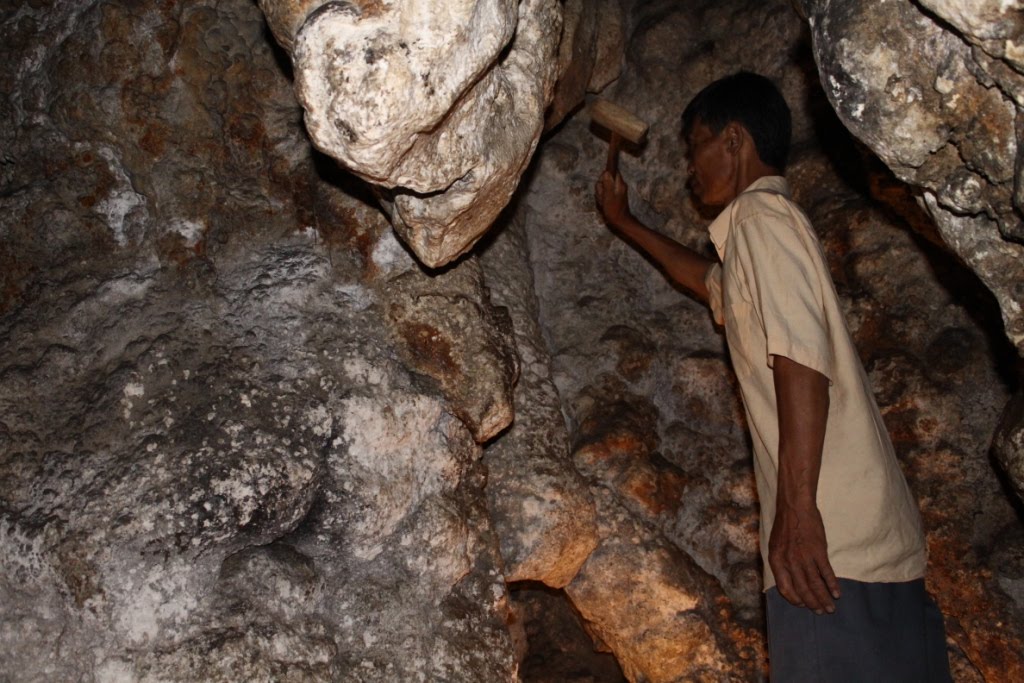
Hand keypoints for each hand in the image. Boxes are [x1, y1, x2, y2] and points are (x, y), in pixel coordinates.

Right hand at [595, 170, 630, 227]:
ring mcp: (617, 191)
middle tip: (602, 197)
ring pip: (603, 187)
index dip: (604, 176)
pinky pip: (605, 194)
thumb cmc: (614, 210)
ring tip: (603, 202)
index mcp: (619, 184)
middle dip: (601, 188)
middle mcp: (619, 185)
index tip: (602, 184)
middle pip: (605, 179)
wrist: (620, 221)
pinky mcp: (614, 196)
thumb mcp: (608, 196)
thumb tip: (606, 172)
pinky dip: (602, 198)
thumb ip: (607, 184)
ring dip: (600, 194)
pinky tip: (604, 204)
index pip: (611, 172)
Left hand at [768, 499, 840, 613]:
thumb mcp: (775, 545)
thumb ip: (781, 562)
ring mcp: (805, 557)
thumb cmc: (785, 525)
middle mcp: (790, 562)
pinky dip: (832, 584)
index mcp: (776, 560)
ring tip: (830, 608)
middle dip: (812, 603)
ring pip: (815, 584)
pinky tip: (836, 593)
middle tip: (821, 612)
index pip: (784, 588)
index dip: (794, 599)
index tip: (802, 604)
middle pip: (802, 589)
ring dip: (823, 598)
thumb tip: (788, 579)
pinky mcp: (819, 551)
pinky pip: (826, 572)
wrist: (795, 507)